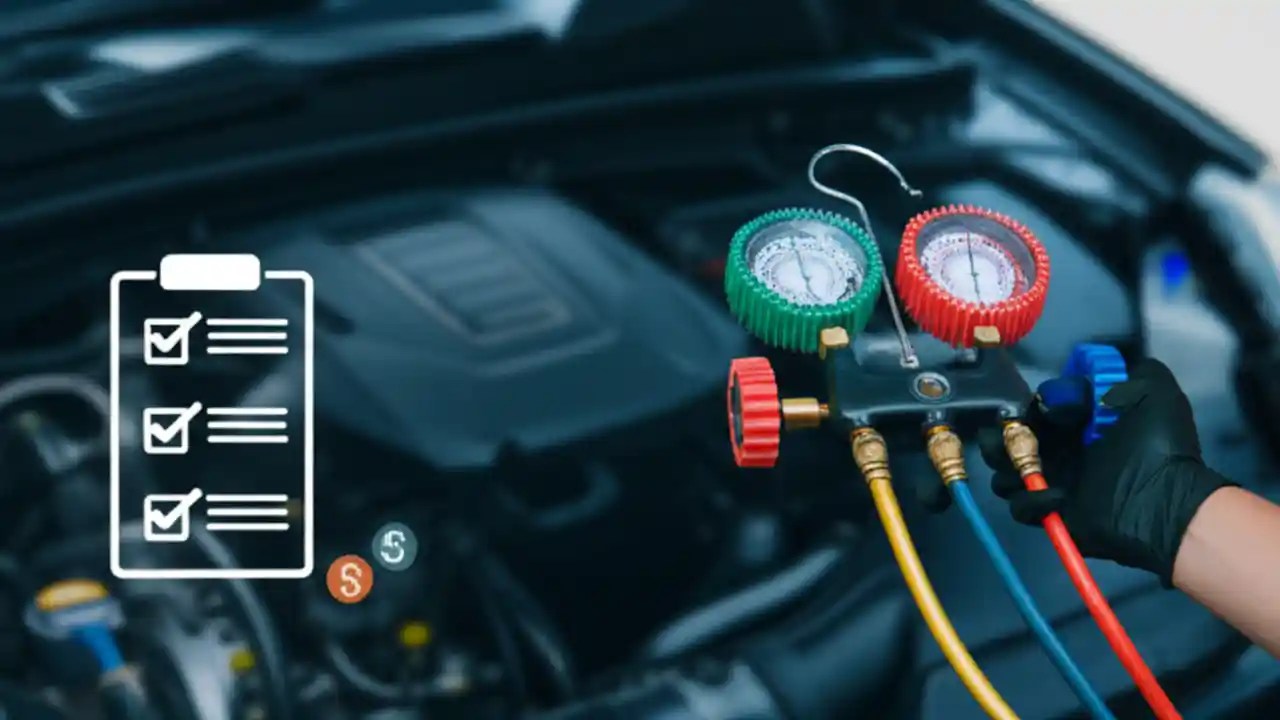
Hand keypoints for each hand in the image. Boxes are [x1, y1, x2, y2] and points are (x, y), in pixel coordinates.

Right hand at [978, 358, 1233, 584]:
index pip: (1035, 411)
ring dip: (1005, 467)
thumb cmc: (1157, 447)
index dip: (1029, 407)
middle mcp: (1060, 452)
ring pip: (1004, 474)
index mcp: (1078, 425)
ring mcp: (1053, 483)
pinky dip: (1031, 501)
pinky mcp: (1051, 513)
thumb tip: (1090, 372)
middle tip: (1010, 438)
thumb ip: (1130, 371)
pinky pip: (1021, 507)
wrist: (1163, 502)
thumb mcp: (1154, 392)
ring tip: (1024, 465)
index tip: (1038, 409)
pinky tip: (1058, 496)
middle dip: (1002, 436)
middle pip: (1009, 441)